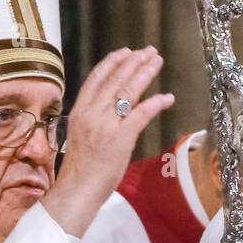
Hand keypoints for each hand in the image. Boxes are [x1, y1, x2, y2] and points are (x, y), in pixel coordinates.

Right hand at [43, 46, 174, 236]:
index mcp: (79, 111)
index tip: (126, 52)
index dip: (112, 62)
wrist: (76, 190)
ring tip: (157, 62)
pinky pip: (140, 114)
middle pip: (115, 79)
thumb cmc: (80, 169)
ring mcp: (105, 125)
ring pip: (128, 91)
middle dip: (134, 62)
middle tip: (149, 52)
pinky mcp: (120, 138)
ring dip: (145, 74)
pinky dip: (155, 103)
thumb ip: (94, 119)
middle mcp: (91, 113)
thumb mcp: (81, 135)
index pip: (96, 78)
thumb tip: (114, 109)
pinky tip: (166, 98)